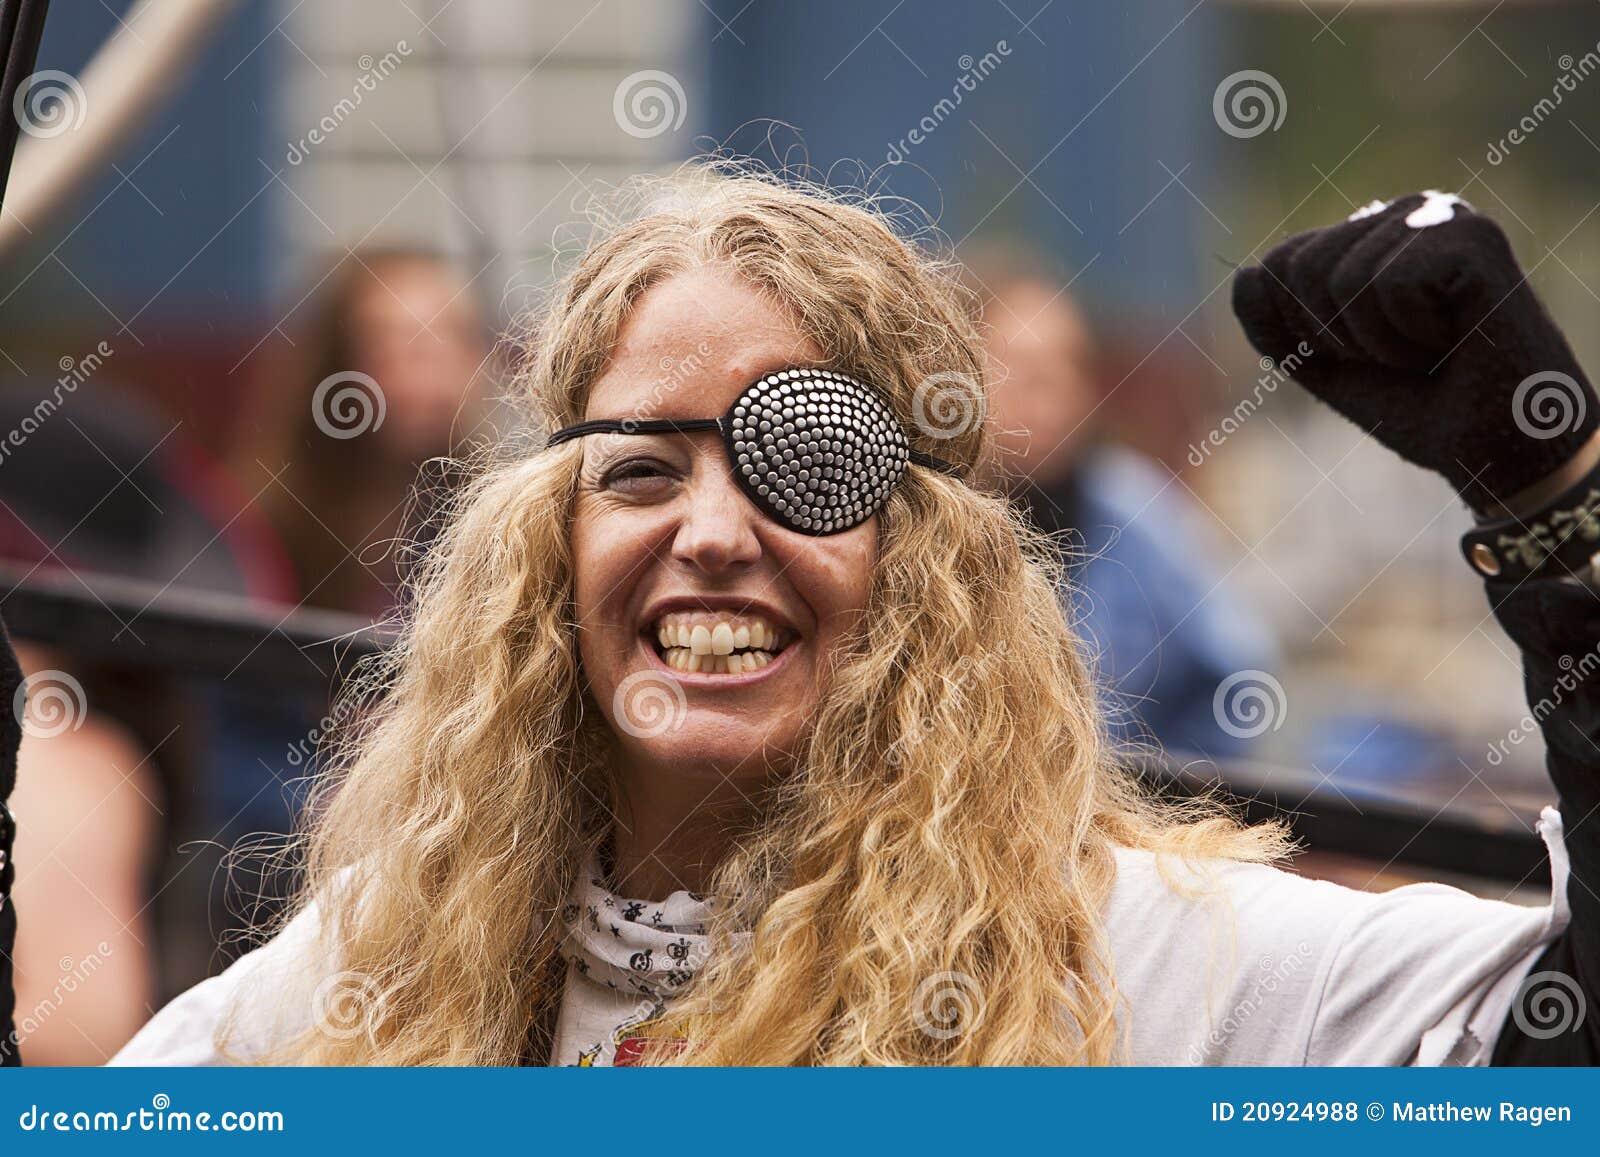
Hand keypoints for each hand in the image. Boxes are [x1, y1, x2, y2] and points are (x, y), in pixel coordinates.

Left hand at [1232, 190, 1598, 512]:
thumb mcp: (1326, 366)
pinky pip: (1389, 286)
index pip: (1279, 266)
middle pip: (1300, 268)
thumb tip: (1244, 272)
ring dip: (1378, 341)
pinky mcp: (1473, 238)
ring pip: (1342, 279)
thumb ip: (1276, 325)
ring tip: (1433, 348)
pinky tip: (1457, 339)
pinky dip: (1411, 336)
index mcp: (1370, 235)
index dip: (1305, 331)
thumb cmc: (1419, 405)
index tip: (1365, 354)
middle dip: (1337, 335)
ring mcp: (1443, 217)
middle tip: (1404, 355)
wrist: (1495, 448)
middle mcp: (1407, 212)